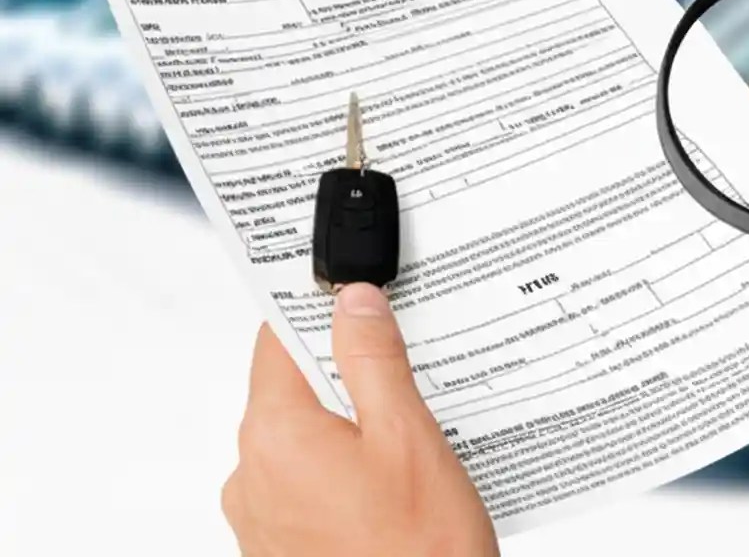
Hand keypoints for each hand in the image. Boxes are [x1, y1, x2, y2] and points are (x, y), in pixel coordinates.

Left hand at [221, 284, 498, 556]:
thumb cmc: (419, 551)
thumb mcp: (408, 437)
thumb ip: (373, 360)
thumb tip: (353, 301)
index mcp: (275, 434)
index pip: (277, 340)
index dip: (317, 310)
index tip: (352, 294)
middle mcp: (252, 474)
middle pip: (291, 389)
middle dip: (346, 372)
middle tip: (406, 366)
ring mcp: (260, 517)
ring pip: (303, 439)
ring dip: (348, 424)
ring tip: (411, 433)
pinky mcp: (279, 548)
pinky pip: (306, 484)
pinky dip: (343, 470)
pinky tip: (394, 480)